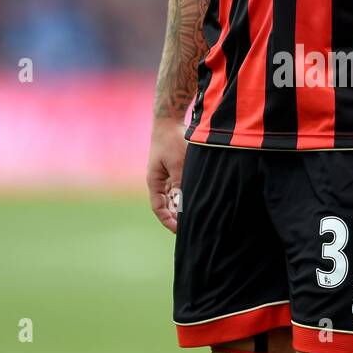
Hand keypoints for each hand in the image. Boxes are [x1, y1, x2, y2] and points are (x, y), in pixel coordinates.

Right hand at [147, 117, 187, 232]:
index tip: (179, 231)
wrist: (169, 121)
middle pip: (167, 205)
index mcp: (154, 181)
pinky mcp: (175, 169)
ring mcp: (167, 175)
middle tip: (192, 226)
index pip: (158, 208)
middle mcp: (159, 181)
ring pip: (174, 197)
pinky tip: (198, 199)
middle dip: (177, 216)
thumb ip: (181, 183)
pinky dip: (187, 194)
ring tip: (197, 215)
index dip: (168, 221)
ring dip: (183, 205)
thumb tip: (184, 202)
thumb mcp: (178, 163)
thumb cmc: (171, 141)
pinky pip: (180, 187)